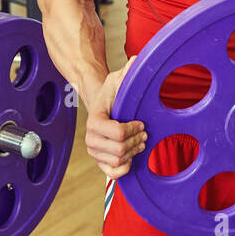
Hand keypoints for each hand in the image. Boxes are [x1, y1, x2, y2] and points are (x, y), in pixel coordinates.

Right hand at [84, 57, 145, 178]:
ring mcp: (94, 152)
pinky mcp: (99, 162)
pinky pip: (113, 174)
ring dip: (133, 151)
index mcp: (94, 119)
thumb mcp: (118, 80)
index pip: (118, 132)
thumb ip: (127, 72)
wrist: (101, 107)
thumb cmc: (111, 94)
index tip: (139, 121)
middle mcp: (90, 138)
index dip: (133, 129)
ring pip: (120, 160)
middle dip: (136, 140)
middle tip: (143, 132)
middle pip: (120, 148)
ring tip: (139, 141)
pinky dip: (125, 167)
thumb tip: (135, 61)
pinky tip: (131, 156)